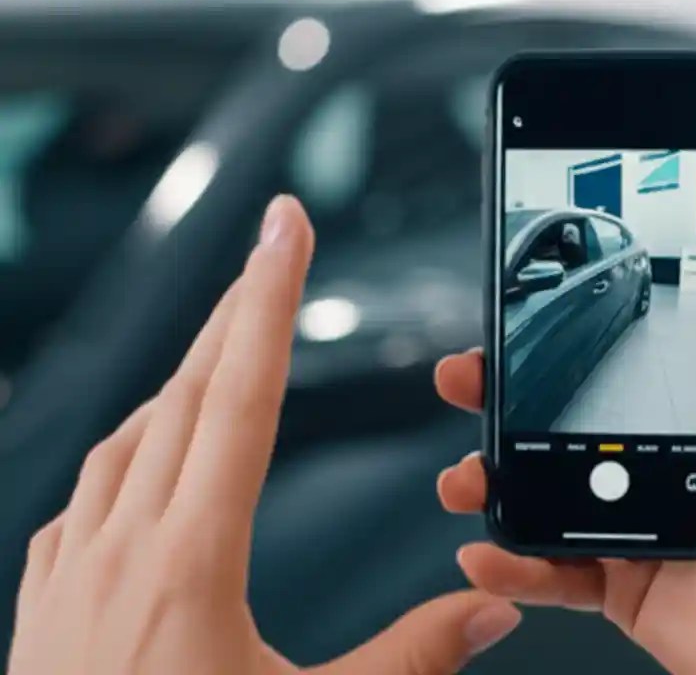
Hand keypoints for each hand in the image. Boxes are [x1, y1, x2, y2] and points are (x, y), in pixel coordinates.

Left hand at [10, 197, 520, 674]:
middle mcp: (117, 550)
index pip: (242, 395)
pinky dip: (122, 458)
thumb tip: (490, 610)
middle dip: (232, 318)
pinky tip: (135, 476)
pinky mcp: (40, 615)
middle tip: (269, 261)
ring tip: (217, 358)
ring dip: (178, 385)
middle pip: (182, 396)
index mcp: (188, 561)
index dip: (270, 299)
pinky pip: (80, 501)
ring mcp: (66, 580)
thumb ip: (409, 660)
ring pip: (124, 441)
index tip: (285, 225)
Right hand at [434, 236, 695, 674]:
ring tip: (464, 477)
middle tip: (466, 380)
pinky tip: (483, 548)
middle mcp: (666, 467)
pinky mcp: (622, 586)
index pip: (624, 367)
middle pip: (568, 423)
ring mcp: (638, 527)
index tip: (522, 318)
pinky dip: (513, 563)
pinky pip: (553, 571)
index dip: (570, 343)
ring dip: (494, 480)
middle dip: (507, 402)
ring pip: (548, 492)